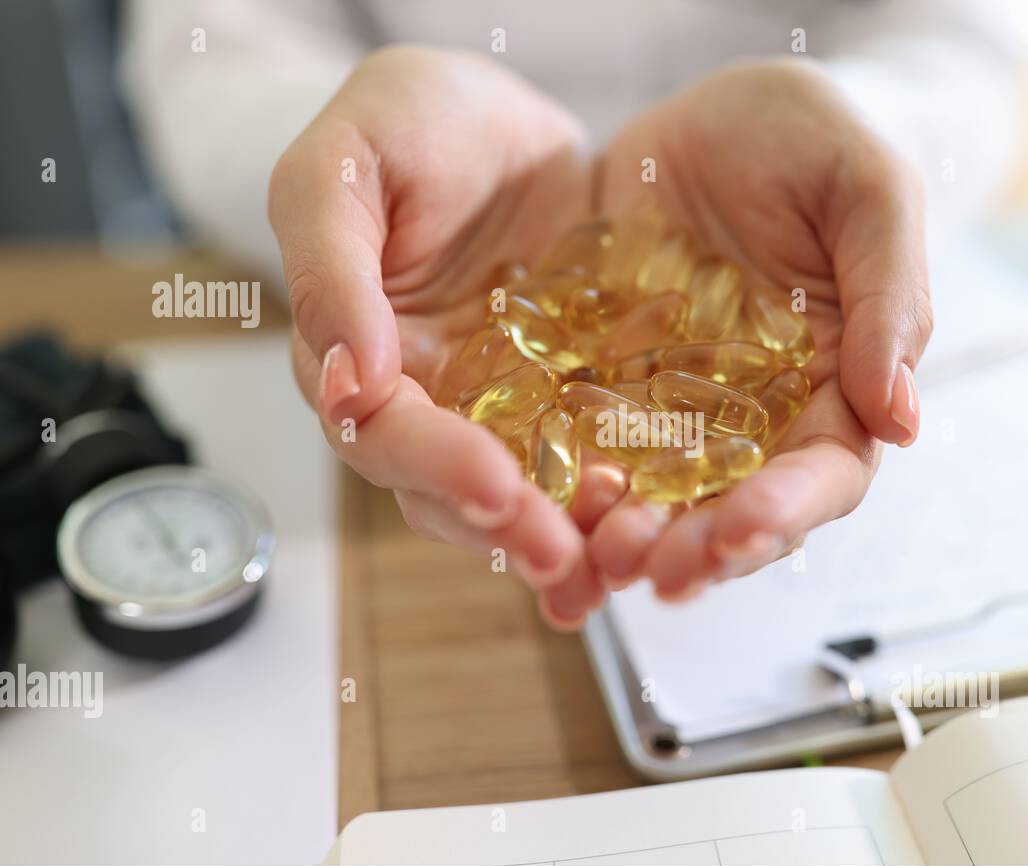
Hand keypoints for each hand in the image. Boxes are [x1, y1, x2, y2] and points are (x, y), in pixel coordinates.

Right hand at [270, 46, 616, 624]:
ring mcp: (511, 406)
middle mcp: (434, 402)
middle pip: (456, 491)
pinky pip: (603, 451)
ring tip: (622, 557)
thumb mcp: (345, 164)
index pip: (385, 434)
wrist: (499, 118)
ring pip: (531, 491)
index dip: (436, 466)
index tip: (496, 487)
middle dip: (511, 526)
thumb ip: (330, 265)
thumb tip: (345, 383)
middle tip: (566, 555)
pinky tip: (669, 513)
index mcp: (362, 359)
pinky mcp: (580, 396)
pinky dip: (630, 488)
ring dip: (572, 530)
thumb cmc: (405, 123)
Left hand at [589, 59, 933, 600]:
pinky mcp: (605, 382)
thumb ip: (889, 297)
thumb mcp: (868, 192)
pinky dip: (562, 478)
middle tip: (650, 569)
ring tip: (589, 556)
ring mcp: (674, 406)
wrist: (719, 113)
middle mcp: (754, 416)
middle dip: (695, 547)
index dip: (786, 511)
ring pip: (653, 494)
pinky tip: (533, 499)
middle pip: (732, 507)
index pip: (822, 472)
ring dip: (625, 535)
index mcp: (831, 385)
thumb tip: (902, 421)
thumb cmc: (815, 142)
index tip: (741, 533)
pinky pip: (581, 440)